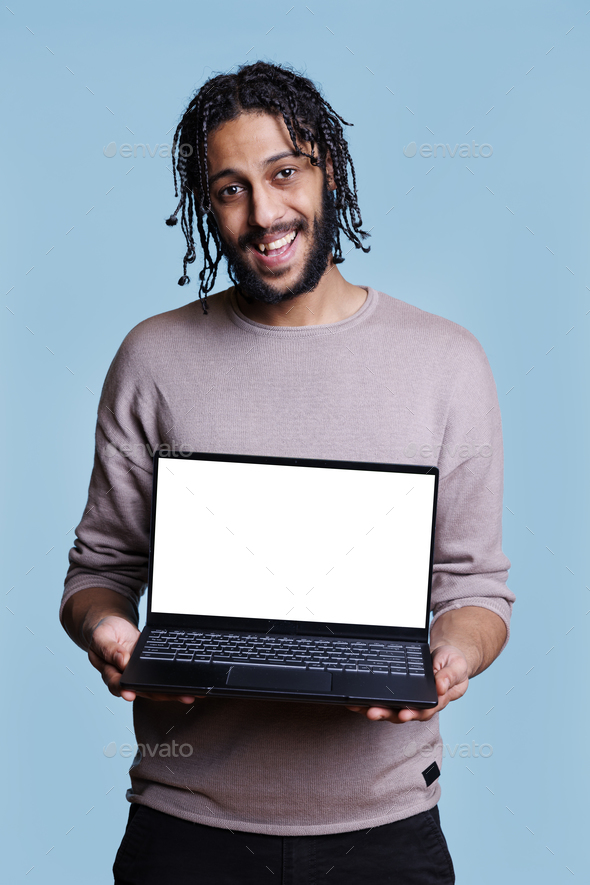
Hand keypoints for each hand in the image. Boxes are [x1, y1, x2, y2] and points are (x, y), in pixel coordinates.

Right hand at [87, 615, 196, 703]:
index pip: (116, 684)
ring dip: (172, 692)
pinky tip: (188, 683)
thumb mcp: (101, 636)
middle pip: (142, 690)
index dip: (124, 690)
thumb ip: (109, 649)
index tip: (131, 694)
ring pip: (155, 687)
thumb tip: (123, 661)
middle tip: (178, 695)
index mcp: (110, 671)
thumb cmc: (105, 632)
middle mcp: (125, 677)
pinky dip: (174, 680)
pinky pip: (161, 677)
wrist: (113, 625)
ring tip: (189, 694)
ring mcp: (139, 674)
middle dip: (161, 694)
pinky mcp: (149, 668)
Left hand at [346, 644, 469, 723]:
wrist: (446, 657)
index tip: (402, 714)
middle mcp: (420, 704)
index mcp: (437, 700)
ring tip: (358, 706)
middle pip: (401, 713)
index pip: (424, 710)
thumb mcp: (457, 666)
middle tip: (372, 712)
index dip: (412, 713)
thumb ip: (449, 676)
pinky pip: (383, 700)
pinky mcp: (398, 694)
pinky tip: (356, 699)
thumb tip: (440, 687)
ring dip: (374, 709)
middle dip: (386, 714)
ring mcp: (408, 700)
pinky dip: (369, 700)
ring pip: (389, 709)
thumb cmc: (453, 663)